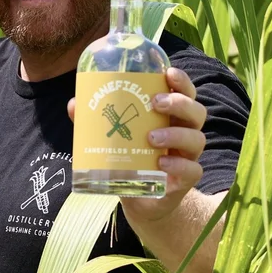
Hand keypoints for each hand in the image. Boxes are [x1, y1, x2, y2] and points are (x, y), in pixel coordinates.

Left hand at [66, 66, 206, 223]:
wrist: (139, 199)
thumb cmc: (131, 160)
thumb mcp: (114, 138)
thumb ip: (96, 122)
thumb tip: (75, 104)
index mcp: (171, 117)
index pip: (185, 93)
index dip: (182, 82)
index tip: (169, 73)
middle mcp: (184, 133)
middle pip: (197, 111)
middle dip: (179, 103)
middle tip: (155, 103)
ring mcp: (187, 157)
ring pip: (197, 139)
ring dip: (176, 135)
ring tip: (150, 138)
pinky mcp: (185, 181)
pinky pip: (192, 170)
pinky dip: (178, 165)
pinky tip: (160, 163)